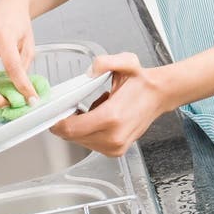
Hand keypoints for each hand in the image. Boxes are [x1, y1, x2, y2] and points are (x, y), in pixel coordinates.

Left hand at [51, 53, 167, 155]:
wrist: (159, 95)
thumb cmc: (141, 81)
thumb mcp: (126, 62)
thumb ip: (105, 62)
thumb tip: (89, 71)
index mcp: (111, 117)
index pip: (72, 129)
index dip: (58, 122)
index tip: (54, 113)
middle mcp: (113, 137)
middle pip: (74, 137)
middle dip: (68, 123)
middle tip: (74, 106)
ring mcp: (116, 147)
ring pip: (81, 142)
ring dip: (80, 127)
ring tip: (94, 109)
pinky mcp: (117, 150)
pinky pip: (92, 144)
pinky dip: (90, 132)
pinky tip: (99, 118)